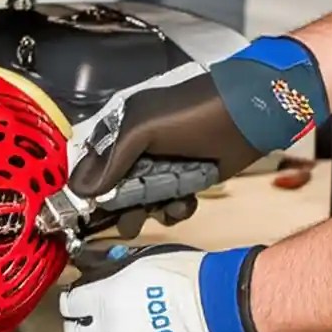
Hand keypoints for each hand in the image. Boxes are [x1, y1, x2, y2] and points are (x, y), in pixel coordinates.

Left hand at [61, 244, 301, 331]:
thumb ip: (116, 275)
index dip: (75, 303)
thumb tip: (102, 277)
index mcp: (107, 301)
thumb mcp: (145, 264)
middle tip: (93, 326)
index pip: (71, 305)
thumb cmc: (196, 283)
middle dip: (83, 330)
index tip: (77, 305)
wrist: (228, 311)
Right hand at [69, 36, 329, 198]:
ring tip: (169, 207)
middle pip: (116, 190)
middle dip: (123, 208)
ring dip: (151, 212)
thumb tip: (82, 190)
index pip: (93, 166)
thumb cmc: (195, 114)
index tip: (94, 210)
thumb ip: (111, 159)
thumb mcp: (144, 129)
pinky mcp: (188, 180)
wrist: (250, 115)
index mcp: (123, 131)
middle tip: (133, 218)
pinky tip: (187, 203)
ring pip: (143, 202)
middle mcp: (139, 150)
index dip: (92, 189)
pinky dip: (176, 210)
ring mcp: (164, 167)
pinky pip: (170, 205)